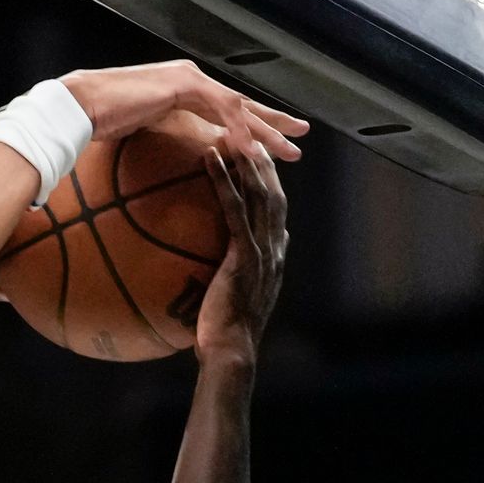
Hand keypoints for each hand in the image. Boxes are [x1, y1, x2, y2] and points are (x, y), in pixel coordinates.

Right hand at [61, 60, 308, 162]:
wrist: (80, 105)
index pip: (226, 107)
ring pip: (239, 107)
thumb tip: (175, 152)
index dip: (252, 123)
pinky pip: (221, 110)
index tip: (273, 139)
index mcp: (182, 89)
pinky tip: (253, 150)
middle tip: (301, 134)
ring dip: (265, 131)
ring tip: (288, 150)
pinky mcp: (182, 84)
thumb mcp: (141, 128)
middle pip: (241, 103)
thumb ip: (164, 132)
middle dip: (273, 121)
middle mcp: (190, 80)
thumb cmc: (100, 120)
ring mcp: (188, 79)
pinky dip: (238, 132)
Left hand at [196, 147, 288, 365]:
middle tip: (249, 131)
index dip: (269, 182)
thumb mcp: (237, 298)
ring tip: (231, 132)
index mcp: (275, 256)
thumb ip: (240, 274)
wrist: (230, 351)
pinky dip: (223, 180)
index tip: (257, 158)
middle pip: (274, 193)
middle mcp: (275, 248)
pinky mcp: (245, 255)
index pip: (275, 210)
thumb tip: (234, 260)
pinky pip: (233, 209)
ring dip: (246, 159)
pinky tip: (208, 158)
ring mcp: (263, 250)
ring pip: (259, 194)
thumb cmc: (224, 331)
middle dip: (264, 161)